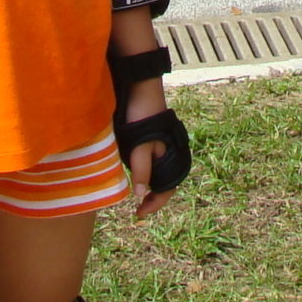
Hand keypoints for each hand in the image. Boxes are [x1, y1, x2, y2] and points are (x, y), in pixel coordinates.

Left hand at [120, 77, 174, 217]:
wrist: (140, 86)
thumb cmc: (141, 114)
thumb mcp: (139, 145)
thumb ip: (142, 171)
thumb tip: (140, 195)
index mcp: (170, 156)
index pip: (167, 189)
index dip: (154, 205)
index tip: (138, 215)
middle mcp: (167, 152)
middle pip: (163, 182)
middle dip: (152, 197)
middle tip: (136, 209)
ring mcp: (159, 145)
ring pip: (156, 172)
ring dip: (147, 184)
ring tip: (133, 194)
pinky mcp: (150, 137)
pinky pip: (150, 161)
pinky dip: (143, 171)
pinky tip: (131, 172)